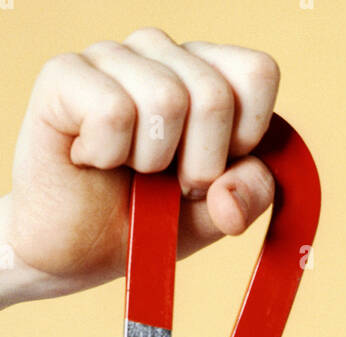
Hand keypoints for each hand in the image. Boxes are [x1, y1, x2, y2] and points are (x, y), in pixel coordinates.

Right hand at [2, 27, 279, 297]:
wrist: (78, 250)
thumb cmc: (148, 221)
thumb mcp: (216, 215)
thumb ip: (249, 194)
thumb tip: (229, 198)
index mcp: (207, 73)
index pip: (258, 73)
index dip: (247, 136)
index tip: (215, 170)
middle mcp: (161, 53)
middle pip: (214, 95)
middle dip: (198, 165)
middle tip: (166, 182)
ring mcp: (113, 56)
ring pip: (166, 99)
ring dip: (151, 163)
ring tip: (128, 170)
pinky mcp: (64, 72)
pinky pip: (113, 111)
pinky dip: (107, 154)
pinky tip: (90, 158)